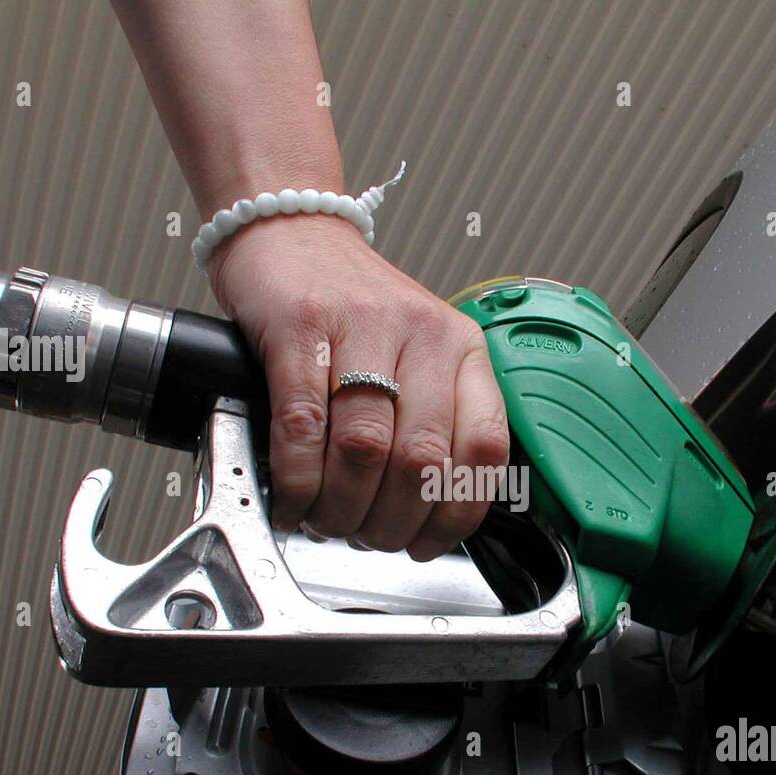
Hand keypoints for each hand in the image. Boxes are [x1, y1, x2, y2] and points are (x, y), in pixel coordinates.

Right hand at [209, 213, 508, 561]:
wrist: (290, 230)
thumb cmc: (352, 306)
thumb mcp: (418, 354)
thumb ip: (435, 419)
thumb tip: (428, 514)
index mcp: (462, 348)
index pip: (485, 448)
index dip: (454, 513)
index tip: (426, 542)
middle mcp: (423, 333)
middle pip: (421, 460)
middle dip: (390, 522)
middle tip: (365, 536)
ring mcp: (362, 325)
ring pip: (365, 449)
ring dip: (342, 508)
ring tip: (327, 521)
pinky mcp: (302, 326)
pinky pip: (303, 424)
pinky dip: (296, 479)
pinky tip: (292, 498)